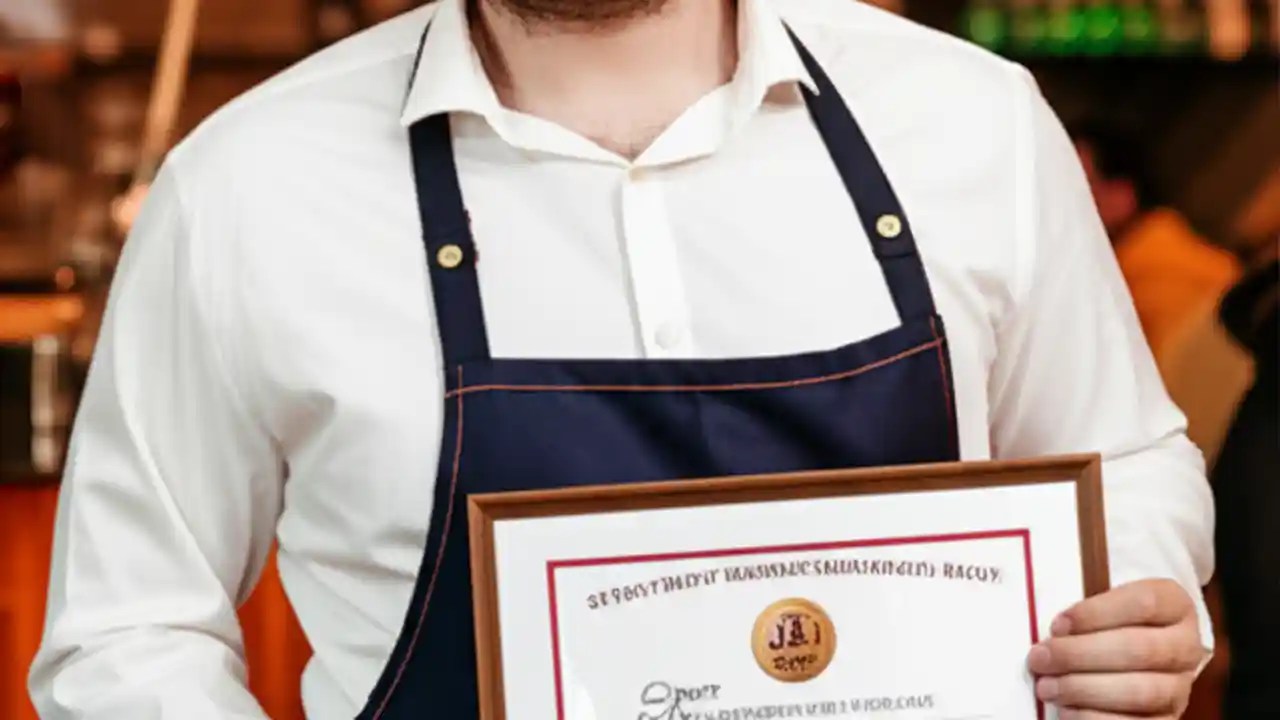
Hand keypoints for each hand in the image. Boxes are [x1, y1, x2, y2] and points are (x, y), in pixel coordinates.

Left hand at [1027, 579, 1205, 718]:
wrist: (1136, 655)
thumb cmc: (1110, 623)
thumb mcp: (1103, 604)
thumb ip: (1084, 613)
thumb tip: (1050, 631)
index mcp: (1174, 605)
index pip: (1144, 603)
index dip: (1096, 613)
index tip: (1058, 624)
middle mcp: (1185, 646)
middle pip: (1139, 649)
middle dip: (1080, 654)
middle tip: (1041, 658)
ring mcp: (1180, 686)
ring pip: (1142, 691)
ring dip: (1085, 689)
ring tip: (1047, 687)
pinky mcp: (1168, 718)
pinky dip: (1098, 719)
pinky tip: (1068, 712)